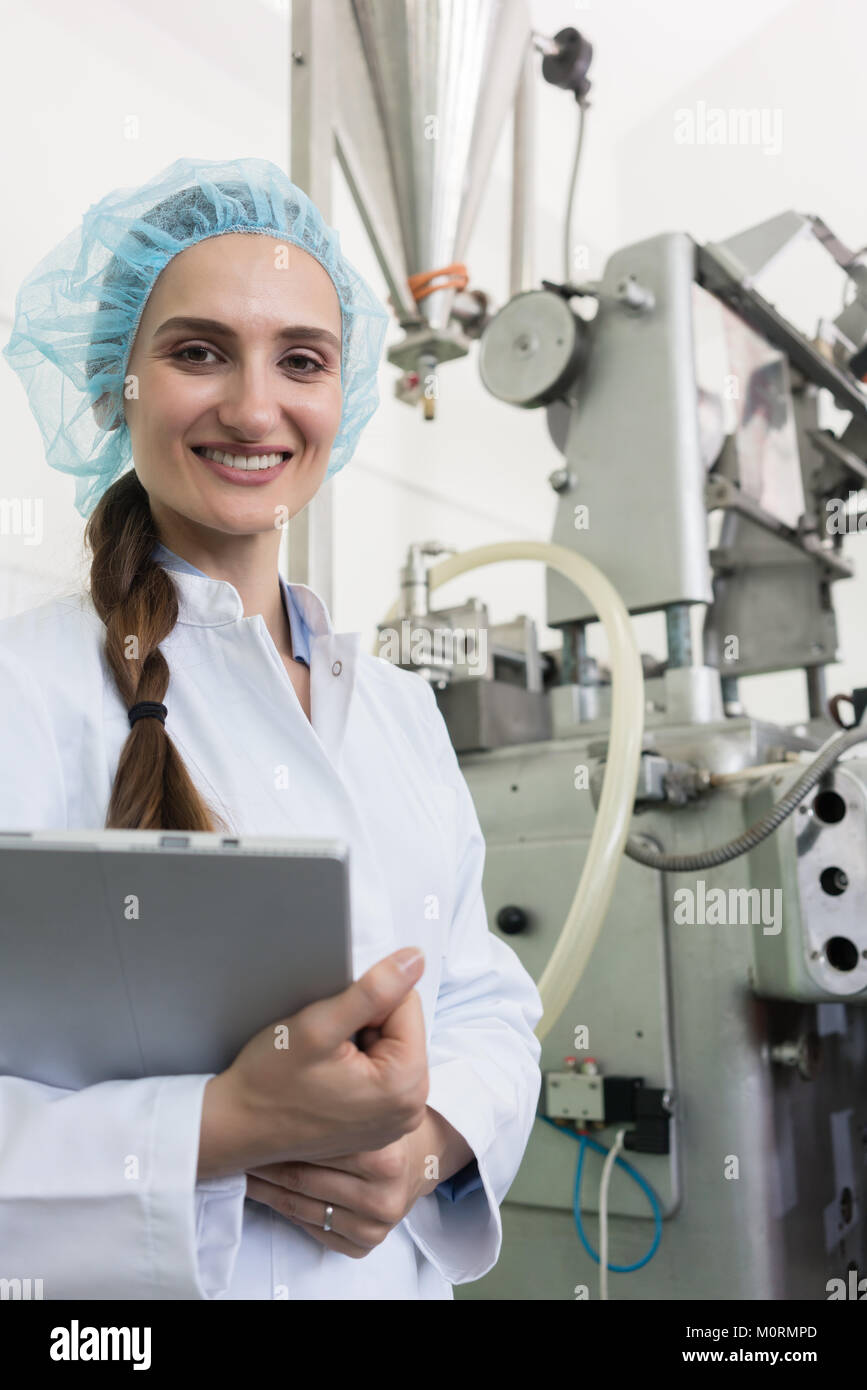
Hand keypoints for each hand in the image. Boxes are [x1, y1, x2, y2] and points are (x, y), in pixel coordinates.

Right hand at [197, 948, 428, 1179]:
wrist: (235, 1128)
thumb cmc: (268, 1082)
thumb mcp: (317, 1026)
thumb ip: (373, 990)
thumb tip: (416, 959)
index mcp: (405, 1085)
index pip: (407, 1004)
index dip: (365, 1002)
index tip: (332, 1026)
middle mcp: (411, 1110)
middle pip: (402, 1028)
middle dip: (365, 1023)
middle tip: (324, 1046)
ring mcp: (397, 1122)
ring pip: (390, 1046)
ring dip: (359, 1042)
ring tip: (322, 1062)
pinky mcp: (380, 1125)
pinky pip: (381, 1072)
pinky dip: (356, 1063)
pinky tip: (326, 1076)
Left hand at [244, 1108, 473, 1258]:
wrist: (421, 1154)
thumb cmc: (386, 1120)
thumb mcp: (369, 1091)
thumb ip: (341, 1086)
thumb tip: (289, 1059)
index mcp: (385, 1155)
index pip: (314, 1146)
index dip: (276, 1130)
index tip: (249, 1121)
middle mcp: (383, 1193)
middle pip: (301, 1177)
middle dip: (265, 1158)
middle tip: (238, 1142)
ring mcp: (375, 1223)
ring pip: (299, 1204)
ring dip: (265, 1184)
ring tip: (243, 1164)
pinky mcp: (364, 1243)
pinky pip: (309, 1226)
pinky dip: (282, 1206)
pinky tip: (265, 1187)